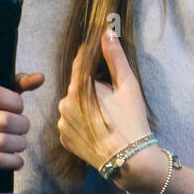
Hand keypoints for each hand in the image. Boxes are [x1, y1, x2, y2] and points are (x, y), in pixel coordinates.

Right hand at [0, 71, 42, 193]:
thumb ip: (17, 86)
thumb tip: (40, 77)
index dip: (15, 101)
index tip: (18, 109)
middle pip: (2, 119)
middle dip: (22, 124)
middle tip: (24, 128)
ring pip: (1, 141)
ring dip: (19, 143)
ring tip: (21, 143)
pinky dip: (13, 161)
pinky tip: (17, 160)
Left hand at [57, 30, 152, 174]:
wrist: (129, 160)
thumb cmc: (131, 120)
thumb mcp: (128, 85)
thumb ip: (115, 57)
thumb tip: (107, 32)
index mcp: (79, 88)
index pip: (80, 63)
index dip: (90, 56)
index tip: (97, 53)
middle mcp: (64, 104)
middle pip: (78, 86)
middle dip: (92, 87)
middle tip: (111, 97)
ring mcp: (62, 123)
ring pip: (73, 105)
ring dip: (85, 105)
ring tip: (106, 116)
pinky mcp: (64, 139)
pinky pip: (71, 123)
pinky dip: (81, 122)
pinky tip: (98, 128)